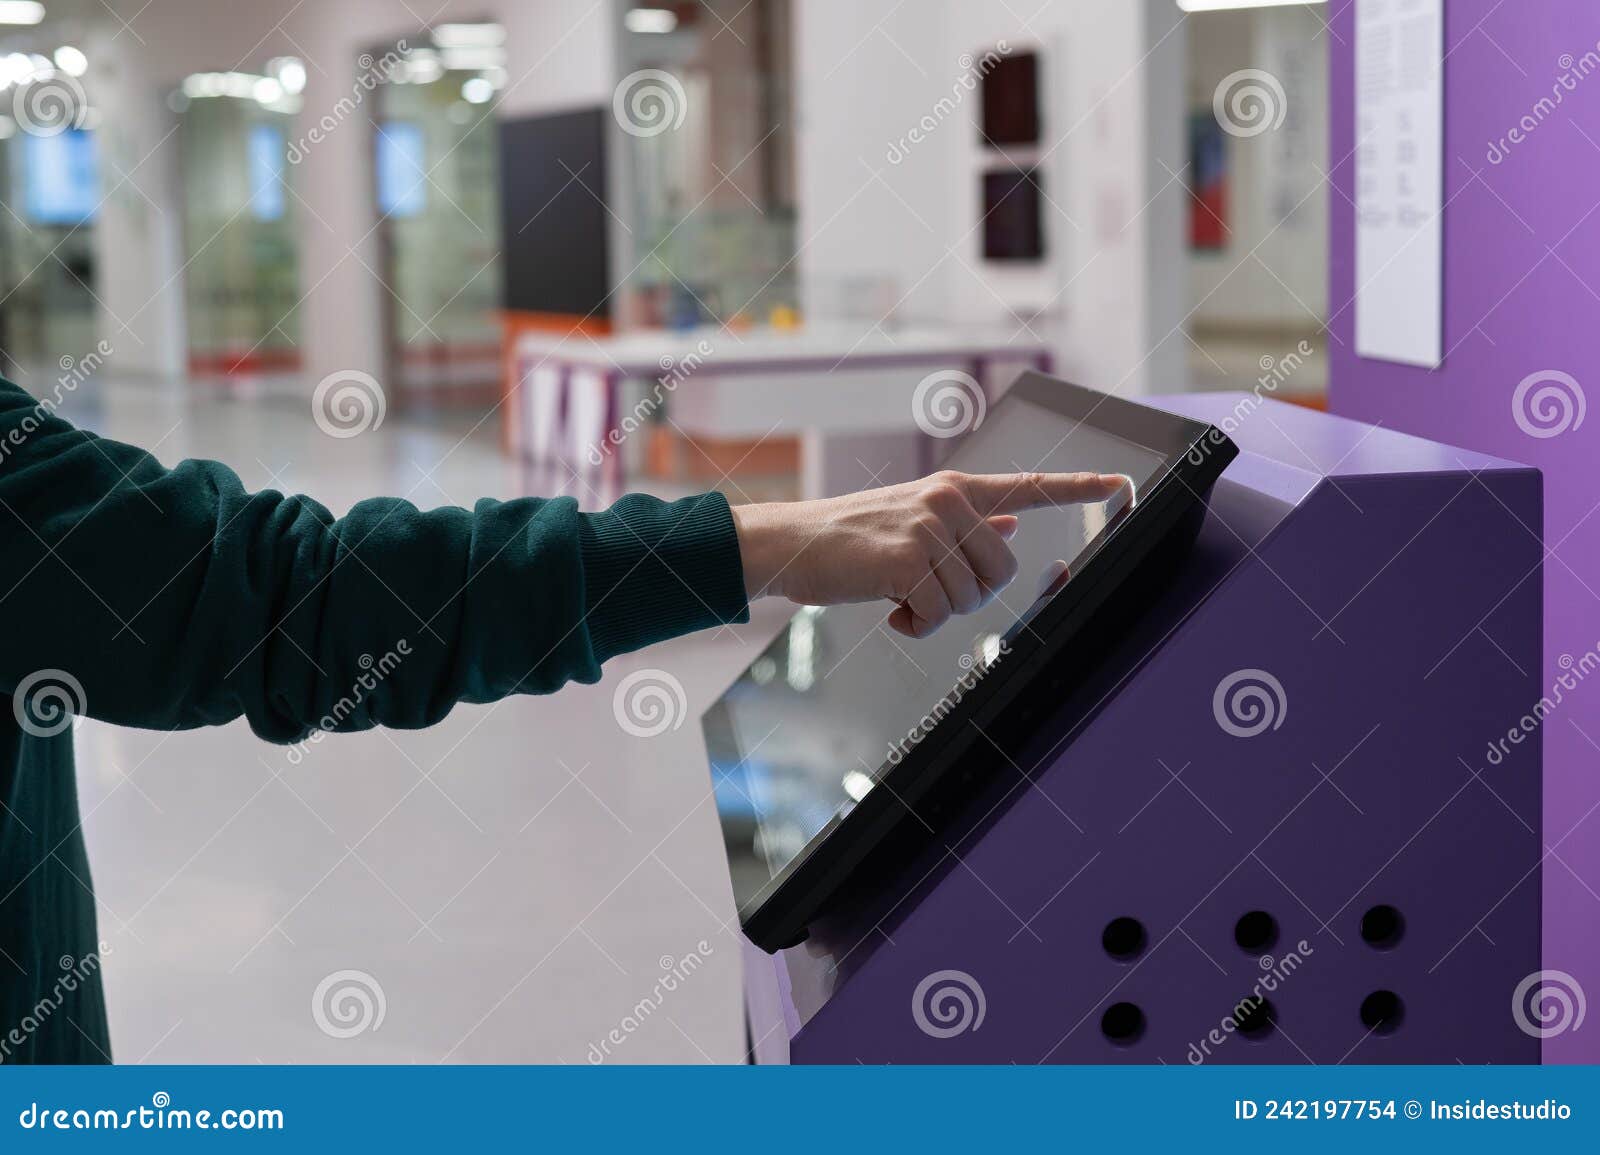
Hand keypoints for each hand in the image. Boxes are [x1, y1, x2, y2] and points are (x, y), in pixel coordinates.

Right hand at [730, 470, 1128, 637]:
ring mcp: (928, 528)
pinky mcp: (907, 560)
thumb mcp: (913, 519)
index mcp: (953, 489)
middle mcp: (947, 501)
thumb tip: (1011, 526)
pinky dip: (915, 624)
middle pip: (1003, 571)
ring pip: (971, 597)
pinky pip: (938, 613)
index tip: (1119, 483)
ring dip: (936, 611)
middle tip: (925, 590)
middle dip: (969, 594)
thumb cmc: (850, 537)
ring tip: (898, 594)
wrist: (792, 542)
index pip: (1028, 487)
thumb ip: (966, 524)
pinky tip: (889, 608)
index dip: (1078, 487)